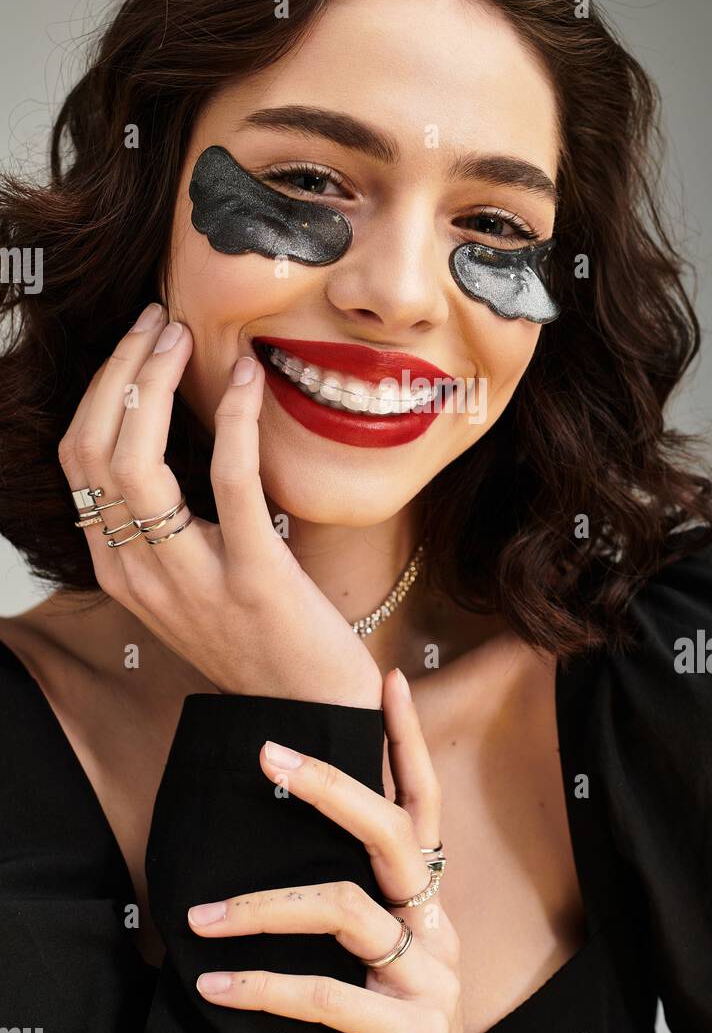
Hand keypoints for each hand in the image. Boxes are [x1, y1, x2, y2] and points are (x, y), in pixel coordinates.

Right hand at [57, 302, 381, 704]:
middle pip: (94, 452)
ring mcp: (191, 578)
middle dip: (120, 372)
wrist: (311, 710)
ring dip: (156, 382)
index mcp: (120, 570)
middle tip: (160, 321)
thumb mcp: (191, 580)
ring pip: (136, 463)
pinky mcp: (253, 575)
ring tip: (186, 336)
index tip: (139, 341)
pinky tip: (247, 378)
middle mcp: (140, 575)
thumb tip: (171, 437)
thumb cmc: (260, 637)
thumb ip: (168, 523)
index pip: (78, 461)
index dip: (103, 390)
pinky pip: (229, 481)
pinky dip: (234, 418)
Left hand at [187, 667, 463, 1032]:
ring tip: (201, 918)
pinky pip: (325, 995)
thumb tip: (282, 845)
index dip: (410, 742)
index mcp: (429, 900)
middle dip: (330, 786)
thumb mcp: (387, 954)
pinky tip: (217, 983)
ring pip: (345, 909)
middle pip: (390, 833)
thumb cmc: (396, 1023)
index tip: (389, 680)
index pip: (423, 805)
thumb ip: (357, 903)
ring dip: (264, 907)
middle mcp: (438, 925)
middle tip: (270, 753)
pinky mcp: (410, 1032)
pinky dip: (263, 985)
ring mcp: (430, 977)